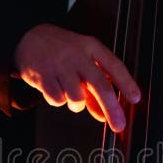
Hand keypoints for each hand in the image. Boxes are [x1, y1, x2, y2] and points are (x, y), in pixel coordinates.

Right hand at [14, 24, 140, 131]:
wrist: (27, 37)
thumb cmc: (61, 51)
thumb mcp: (82, 62)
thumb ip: (94, 88)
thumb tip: (104, 114)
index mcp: (91, 47)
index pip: (114, 66)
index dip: (127, 83)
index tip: (135, 99)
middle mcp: (77, 55)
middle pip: (100, 85)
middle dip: (112, 109)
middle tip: (118, 125)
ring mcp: (60, 65)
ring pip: (77, 98)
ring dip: (76, 104)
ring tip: (69, 92)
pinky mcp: (43, 76)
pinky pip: (57, 100)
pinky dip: (58, 100)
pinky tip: (54, 87)